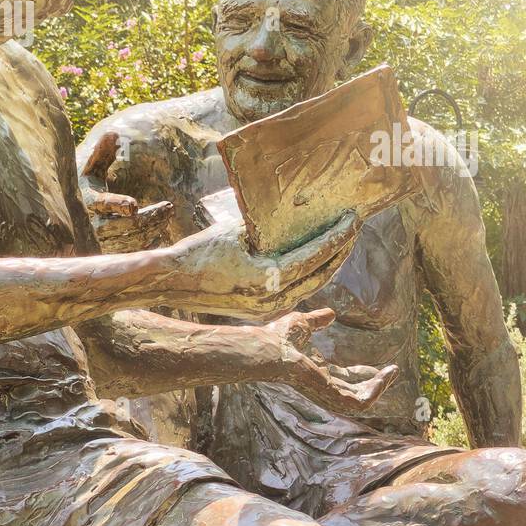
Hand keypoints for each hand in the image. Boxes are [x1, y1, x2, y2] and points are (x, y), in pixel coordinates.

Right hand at [162, 212, 360, 317]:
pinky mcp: (260, 311)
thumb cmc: (201, 250)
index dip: (337, 237)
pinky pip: (295, 293)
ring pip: (310, 287)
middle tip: (354, 228)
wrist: (171, 281)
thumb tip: (296, 213)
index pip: (315, 256)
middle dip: (340, 251)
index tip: (353, 220)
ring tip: (342, 242)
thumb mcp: (238, 231)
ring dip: (328, 265)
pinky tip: (317, 261)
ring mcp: (267, 310)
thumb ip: (269, 228)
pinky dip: (310, 275)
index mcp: (268, 279)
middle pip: (320, 275)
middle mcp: (272, 300)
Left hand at [267, 308, 398, 412]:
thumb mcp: (304, 324)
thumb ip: (317, 321)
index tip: (379, 366)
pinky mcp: (331, 396)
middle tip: (392, 371)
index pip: (345, 379)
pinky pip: (360, 402)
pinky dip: (376, 391)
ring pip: (361, 401)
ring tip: (393, 372)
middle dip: (376, 384)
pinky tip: (385, 376)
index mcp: (317, 373)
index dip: (362, 373)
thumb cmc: (279, 338)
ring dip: (380, 388)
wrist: (271, 349)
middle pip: (355, 392)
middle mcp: (323, 387)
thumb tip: (331, 313)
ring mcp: (327, 394)